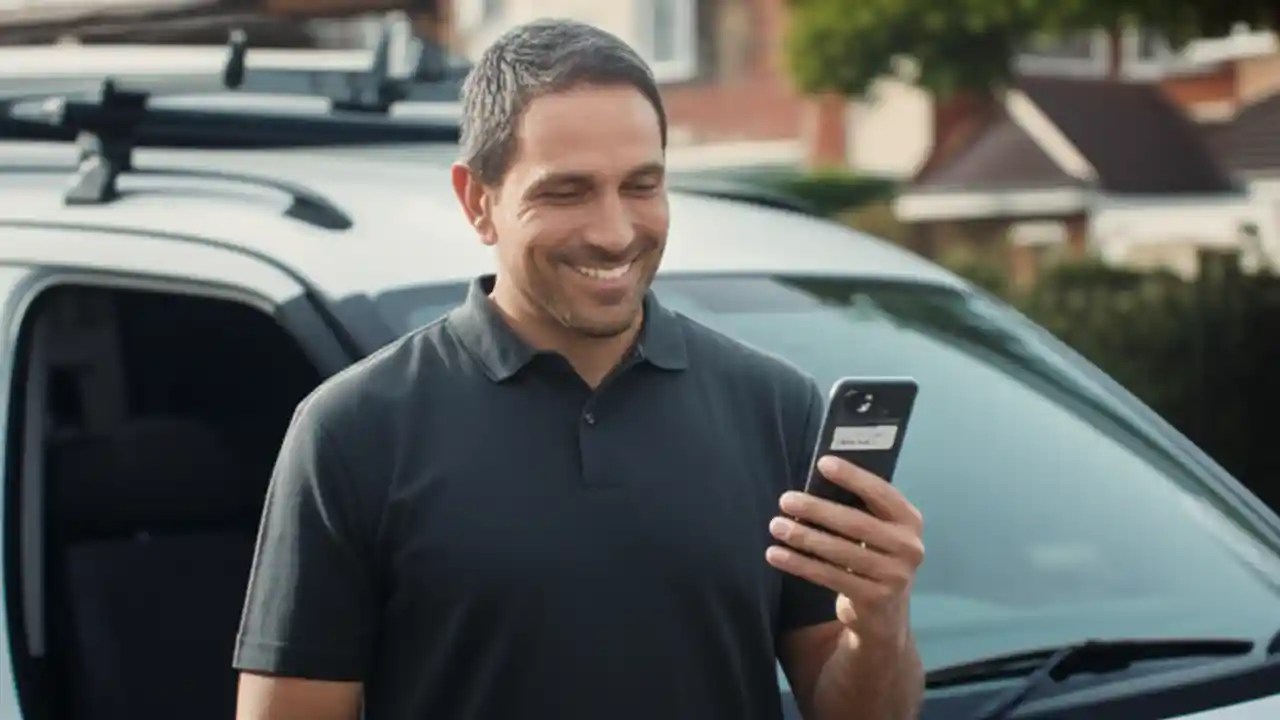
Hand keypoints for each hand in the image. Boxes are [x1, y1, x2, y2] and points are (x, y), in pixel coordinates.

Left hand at [766, 455, 924, 646]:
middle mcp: (909, 547)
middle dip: (817, 510)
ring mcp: (895, 576)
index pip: (881, 493)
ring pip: (840, 552)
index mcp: (910, 520)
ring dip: (804, 537)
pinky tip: (776, 554)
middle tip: (786, 500)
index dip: (853, 477)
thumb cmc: (873, 557)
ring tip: (777, 526)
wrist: (885, 614)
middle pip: (856, 523)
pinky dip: (800, 564)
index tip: (823, 463)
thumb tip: (816, 482)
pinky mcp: (875, 599)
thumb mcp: (878, 532)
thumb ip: (860, 509)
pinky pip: (830, 577)